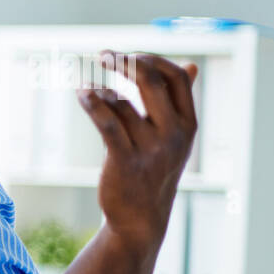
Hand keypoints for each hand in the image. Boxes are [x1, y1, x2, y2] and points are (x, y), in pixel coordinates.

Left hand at [78, 51, 197, 251]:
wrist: (140, 219)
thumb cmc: (153, 172)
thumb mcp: (174, 138)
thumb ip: (177, 101)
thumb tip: (191, 64)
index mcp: (187, 125)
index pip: (176, 78)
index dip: (151, 59)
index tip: (128, 53)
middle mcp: (174, 135)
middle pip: (152, 82)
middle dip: (126, 62)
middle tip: (104, 54)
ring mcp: (151, 149)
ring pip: (123, 103)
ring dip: (100, 90)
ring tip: (86, 87)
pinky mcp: (125, 161)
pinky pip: (107, 123)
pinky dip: (93, 103)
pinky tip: (82, 93)